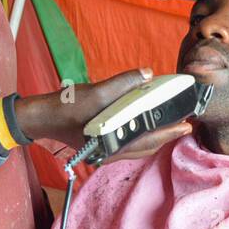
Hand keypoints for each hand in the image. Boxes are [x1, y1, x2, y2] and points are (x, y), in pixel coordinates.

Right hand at [13, 69, 192, 155]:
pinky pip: (127, 142)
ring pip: (137, 146)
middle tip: (185, 124)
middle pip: (146, 146)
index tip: (187, 125)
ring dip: (154, 135)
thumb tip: (148, 74)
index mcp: (111, 144)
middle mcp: (110, 153)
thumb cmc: (66, 107)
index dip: (169, 132)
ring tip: (169, 122)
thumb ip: (123, 83)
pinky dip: (140, 133)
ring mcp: (105, 152)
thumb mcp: (96, 92)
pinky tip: (144, 123)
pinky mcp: (100, 146)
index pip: (148, 140)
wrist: (41, 118)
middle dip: (166, 135)